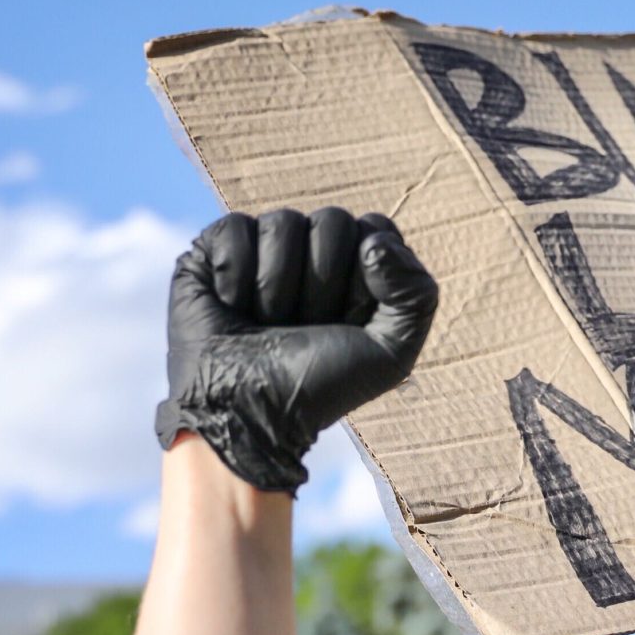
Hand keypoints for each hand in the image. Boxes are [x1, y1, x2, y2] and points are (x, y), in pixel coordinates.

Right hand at [154, 208, 438, 491]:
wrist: (249, 412)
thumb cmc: (319, 386)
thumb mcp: (391, 354)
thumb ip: (417, 295)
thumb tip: (373, 243)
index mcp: (358, 267)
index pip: (376, 230)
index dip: (365, 278)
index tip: (347, 321)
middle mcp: (313, 249)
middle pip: (331, 222)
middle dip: (320, 285)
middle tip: (303, 326)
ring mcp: (265, 245)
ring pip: (282, 223)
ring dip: (276, 288)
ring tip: (266, 323)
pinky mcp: (217, 248)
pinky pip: (234, 228)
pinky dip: (235, 276)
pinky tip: (232, 307)